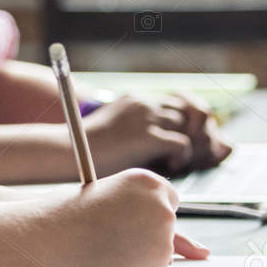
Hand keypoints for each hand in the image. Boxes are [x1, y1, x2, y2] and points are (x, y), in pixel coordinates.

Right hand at [36, 169, 207, 266]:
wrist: (38, 242)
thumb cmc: (64, 218)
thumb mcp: (107, 203)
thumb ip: (149, 218)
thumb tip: (202, 253)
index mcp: (149, 183)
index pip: (165, 202)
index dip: (141, 214)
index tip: (123, 220)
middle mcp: (163, 211)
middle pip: (165, 232)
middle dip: (141, 238)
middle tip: (103, 237)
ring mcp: (160, 244)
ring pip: (157, 258)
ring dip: (134, 259)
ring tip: (97, 252)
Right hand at [83, 95, 230, 176]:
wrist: (67, 152)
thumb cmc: (88, 150)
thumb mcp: (119, 134)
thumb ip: (144, 133)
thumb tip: (172, 142)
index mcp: (137, 100)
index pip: (179, 102)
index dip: (190, 120)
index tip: (192, 138)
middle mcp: (145, 104)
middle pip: (191, 111)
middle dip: (199, 132)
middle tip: (196, 153)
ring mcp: (147, 118)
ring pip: (190, 127)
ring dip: (193, 144)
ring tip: (182, 160)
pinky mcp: (148, 136)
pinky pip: (183, 144)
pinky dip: (183, 156)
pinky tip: (172, 166)